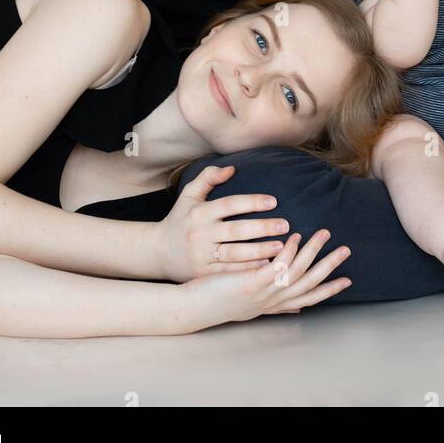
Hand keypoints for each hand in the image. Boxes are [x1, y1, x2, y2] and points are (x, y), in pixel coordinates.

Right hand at [157, 165, 289, 282]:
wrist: (158, 252)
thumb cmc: (180, 219)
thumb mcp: (189, 194)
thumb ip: (208, 177)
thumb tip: (232, 168)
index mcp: (200, 213)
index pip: (230, 204)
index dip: (252, 202)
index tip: (274, 201)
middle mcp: (200, 234)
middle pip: (236, 230)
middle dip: (263, 228)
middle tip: (285, 225)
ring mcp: (202, 256)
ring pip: (235, 254)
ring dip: (260, 251)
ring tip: (281, 248)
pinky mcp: (204, 274)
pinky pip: (230, 272)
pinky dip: (248, 271)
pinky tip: (267, 267)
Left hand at [180, 229, 351, 327]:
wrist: (194, 308)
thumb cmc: (217, 300)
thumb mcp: (249, 302)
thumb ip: (270, 298)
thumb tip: (291, 304)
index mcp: (273, 305)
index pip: (308, 297)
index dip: (328, 289)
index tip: (347, 280)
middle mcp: (272, 301)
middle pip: (309, 284)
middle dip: (330, 267)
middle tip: (346, 251)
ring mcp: (263, 293)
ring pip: (297, 272)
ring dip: (313, 252)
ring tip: (325, 234)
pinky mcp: (252, 284)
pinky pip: (277, 266)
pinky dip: (289, 252)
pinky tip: (295, 237)